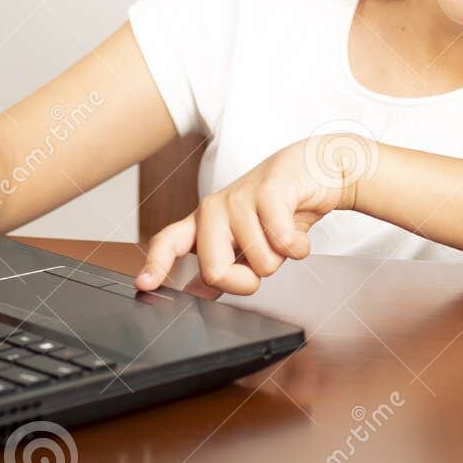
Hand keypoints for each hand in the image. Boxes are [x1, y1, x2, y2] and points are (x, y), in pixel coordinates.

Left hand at [134, 132, 371, 296]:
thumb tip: (195, 293)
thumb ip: (222, 264)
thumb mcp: (247, 240)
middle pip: (215, 271)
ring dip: (282, 258)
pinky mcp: (269, 190)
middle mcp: (214, 208)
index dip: (156, 265)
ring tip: (284, 234)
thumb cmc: (280, 208)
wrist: (317, 168)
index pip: (168, 242)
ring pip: (260, 263)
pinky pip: (283, 243)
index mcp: (203, 223)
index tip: (144, 284)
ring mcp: (239, 197)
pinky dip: (299, 248)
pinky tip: (300, 232)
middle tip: (261, 265)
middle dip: (246, 282)